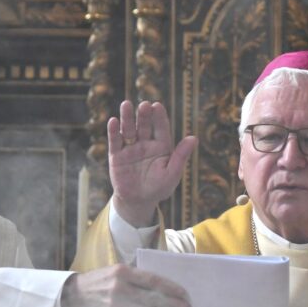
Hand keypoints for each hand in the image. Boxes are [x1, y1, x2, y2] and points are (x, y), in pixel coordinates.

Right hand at [60, 265, 191, 306]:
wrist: (75, 297)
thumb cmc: (100, 282)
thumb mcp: (116, 271)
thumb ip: (137, 276)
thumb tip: (165, 286)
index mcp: (122, 272)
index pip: (153, 281)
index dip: (171, 288)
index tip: (184, 294)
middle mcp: (120, 288)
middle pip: (153, 299)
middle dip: (173, 305)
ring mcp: (116, 306)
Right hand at [108, 100, 196, 226]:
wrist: (138, 202)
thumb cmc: (159, 188)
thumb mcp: (172, 174)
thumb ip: (181, 156)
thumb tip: (194, 138)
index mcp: (161, 146)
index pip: (161, 128)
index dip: (159, 117)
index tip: (157, 106)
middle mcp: (145, 144)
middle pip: (144, 125)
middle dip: (144, 115)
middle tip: (144, 105)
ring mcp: (130, 148)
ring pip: (128, 129)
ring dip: (127, 117)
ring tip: (126, 105)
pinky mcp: (117, 156)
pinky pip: (115, 142)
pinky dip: (114, 132)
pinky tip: (113, 121)